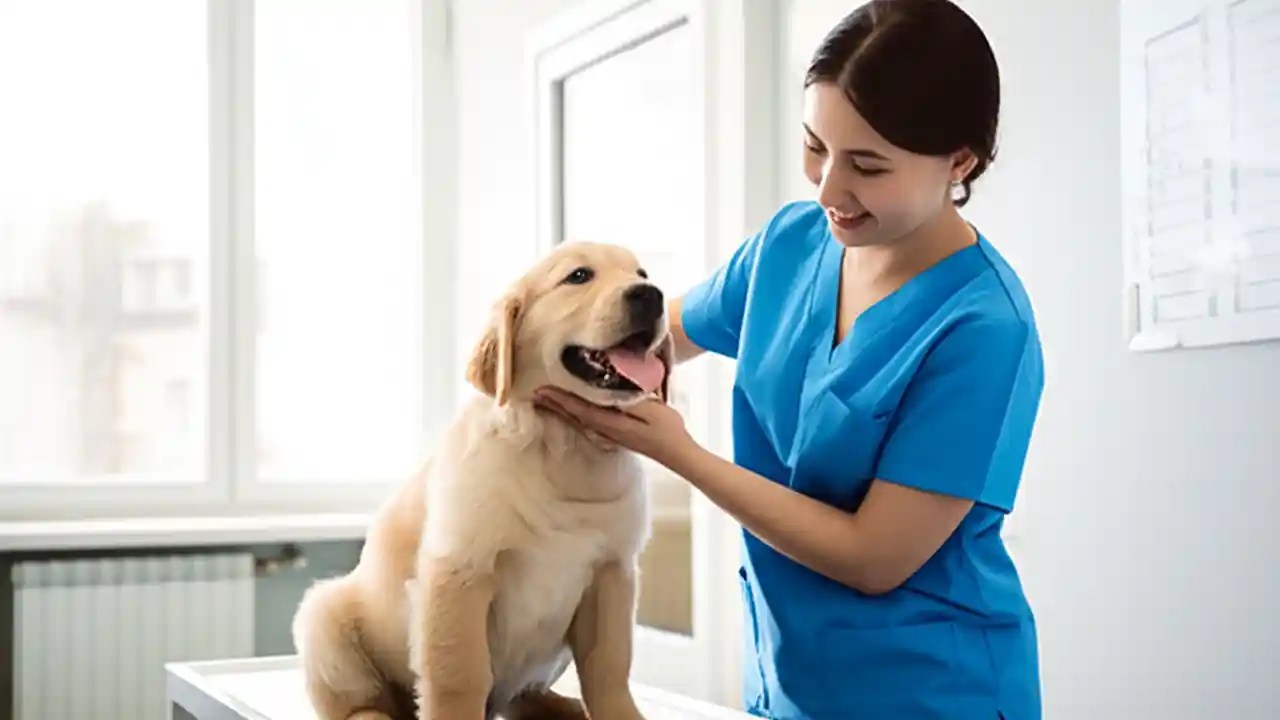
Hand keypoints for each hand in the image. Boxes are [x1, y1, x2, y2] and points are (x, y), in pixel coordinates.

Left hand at [533, 387, 698, 468]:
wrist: (677, 452)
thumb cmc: (667, 428)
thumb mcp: (650, 409)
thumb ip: (628, 399)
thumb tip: (608, 388)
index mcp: (611, 423)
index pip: (578, 408)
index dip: (559, 399)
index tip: (541, 390)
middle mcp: (605, 431)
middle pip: (572, 416)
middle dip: (553, 405)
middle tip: (533, 394)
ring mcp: (609, 435)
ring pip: (577, 421)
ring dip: (560, 411)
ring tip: (544, 402)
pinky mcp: (614, 435)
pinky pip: (586, 424)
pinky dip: (573, 416)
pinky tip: (570, 414)